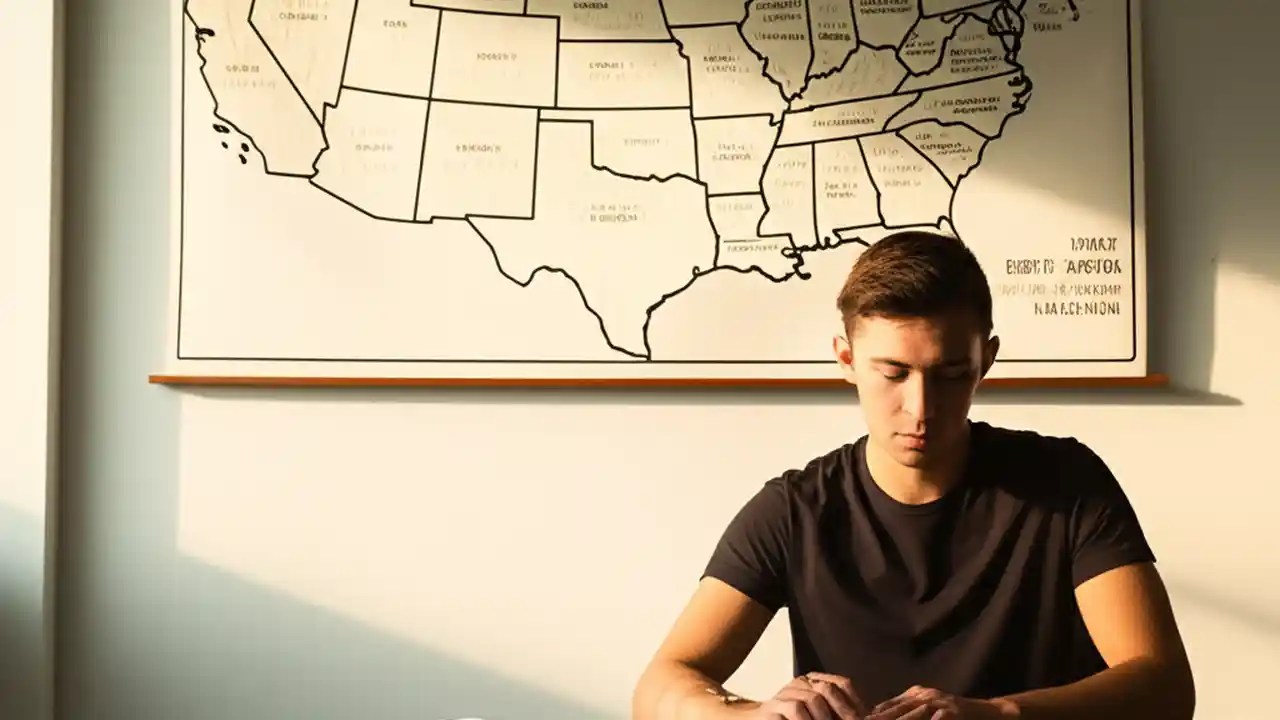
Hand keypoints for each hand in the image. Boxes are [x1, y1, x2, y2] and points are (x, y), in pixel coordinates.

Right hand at [750, 672, 867, 719]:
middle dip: (843, 713)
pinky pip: (794, 709)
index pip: (842, 683)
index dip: (855, 702)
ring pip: (812, 699)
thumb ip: (833, 711)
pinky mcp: (771, 709)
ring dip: (824, 719)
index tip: (864, 718)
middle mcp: (798, 684)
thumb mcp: (814, 714)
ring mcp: (783, 695)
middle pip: (827, 690)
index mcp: (812, 683)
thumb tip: (866, 717)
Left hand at [863, 686, 1013, 719]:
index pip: (888, 706)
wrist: (990, 712)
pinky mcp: (952, 713)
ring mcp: (940, 704)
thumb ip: (907, 710)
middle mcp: (925, 696)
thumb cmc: (957, 714)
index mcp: (916, 694)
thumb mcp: (929, 708)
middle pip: (896, 711)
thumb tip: (878, 713)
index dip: (872, 716)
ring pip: (913, 716)